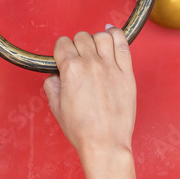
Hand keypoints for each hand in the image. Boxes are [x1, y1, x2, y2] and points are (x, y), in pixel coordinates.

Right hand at [44, 27, 136, 165]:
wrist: (105, 143)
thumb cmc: (82, 130)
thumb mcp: (56, 107)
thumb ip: (52, 85)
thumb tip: (55, 76)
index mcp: (71, 70)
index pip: (62, 43)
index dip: (61, 50)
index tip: (63, 57)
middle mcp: (91, 64)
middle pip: (81, 37)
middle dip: (77, 45)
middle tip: (79, 58)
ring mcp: (111, 67)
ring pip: (102, 36)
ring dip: (95, 40)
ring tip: (95, 50)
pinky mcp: (127, 73)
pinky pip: (123, 44)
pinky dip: (116, 35)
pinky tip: (111, 34)